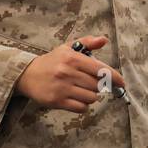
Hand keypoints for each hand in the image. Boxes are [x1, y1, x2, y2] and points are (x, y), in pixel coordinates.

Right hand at [13, 35, 127, 112]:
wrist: (26, 74)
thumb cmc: (51, 62)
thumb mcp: (67, 48)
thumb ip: (87, 43)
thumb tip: (104, 39)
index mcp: (72, 58)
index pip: (101, 69)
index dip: (114, 77)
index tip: (121, 83)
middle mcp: (67, 73)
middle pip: (97, 85)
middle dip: (98, 86)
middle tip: (90, 83)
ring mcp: (62, 88)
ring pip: (91, 98)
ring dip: (90, 96)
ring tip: (82, 90)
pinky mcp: (57, 101)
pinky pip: (81, 108)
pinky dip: (82, 105)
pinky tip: (76, 99)